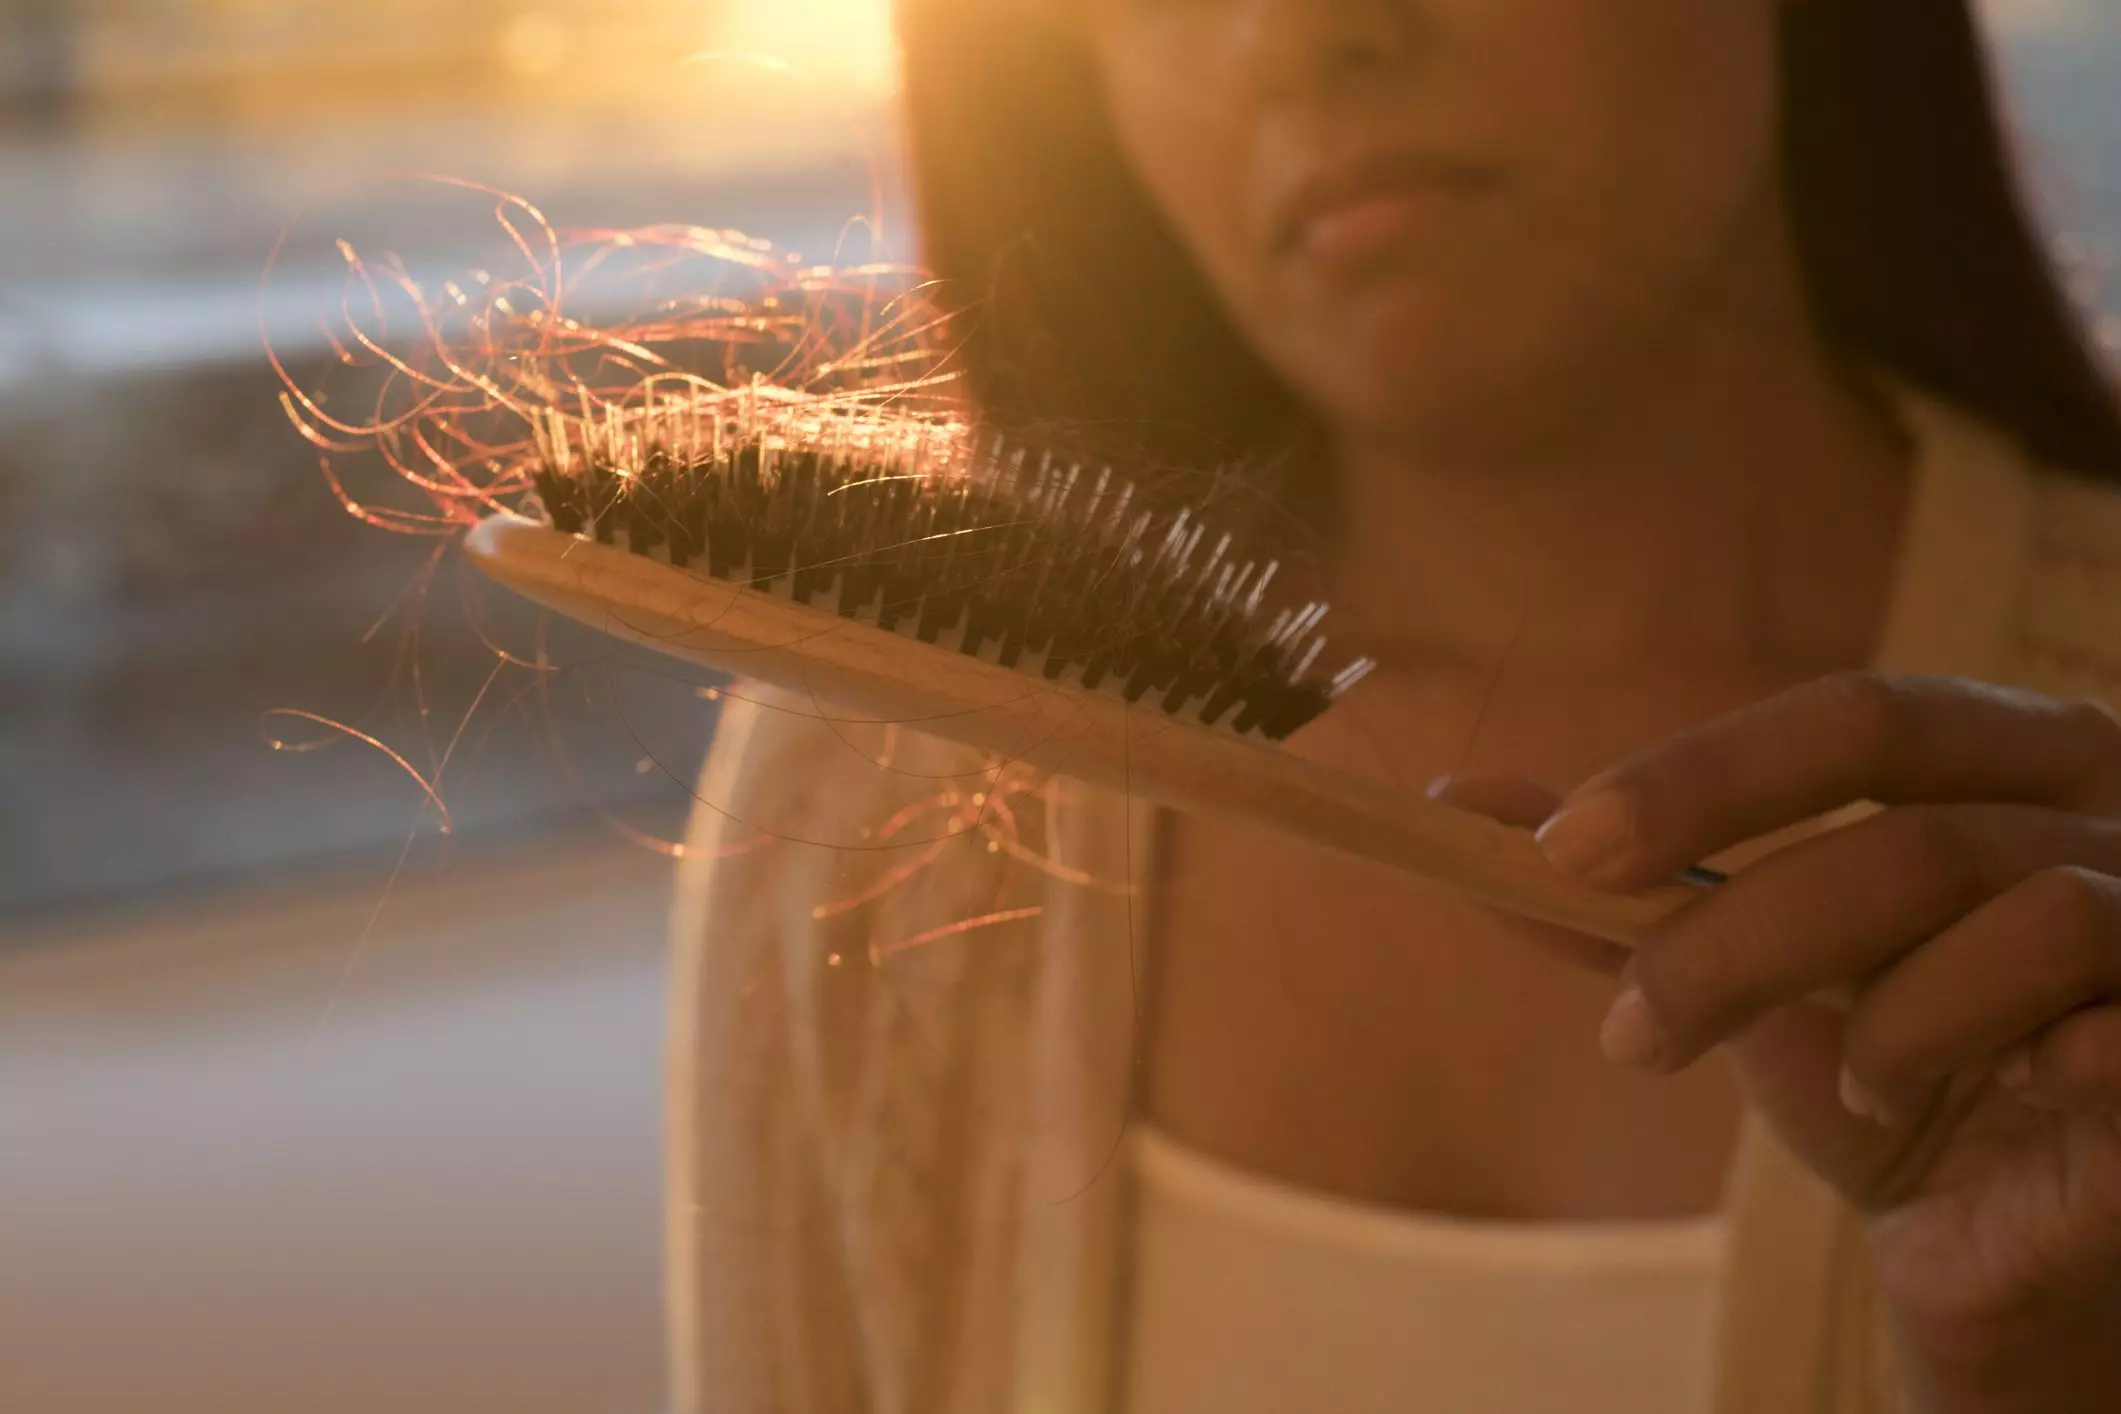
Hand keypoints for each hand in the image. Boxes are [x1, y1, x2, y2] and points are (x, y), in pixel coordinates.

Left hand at [1442, 673, 2120, 1410]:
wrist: (2010, 1238)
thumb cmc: (1888, 1072)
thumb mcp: (1748, 976)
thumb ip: (1624, 895)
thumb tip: (1454, 811)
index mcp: (2005, 759)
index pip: (1863, 717)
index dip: (1709, 775)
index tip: (1562, 850)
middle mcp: (2105, 811)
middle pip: (1911, 832)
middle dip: (1740, 936)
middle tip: (1628, 1036)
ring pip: (2027, 919)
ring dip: (1890, 1027)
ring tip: (1850, 1093)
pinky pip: (2119, 1022)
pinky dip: (2026, 1063)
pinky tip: (1998, 1098)